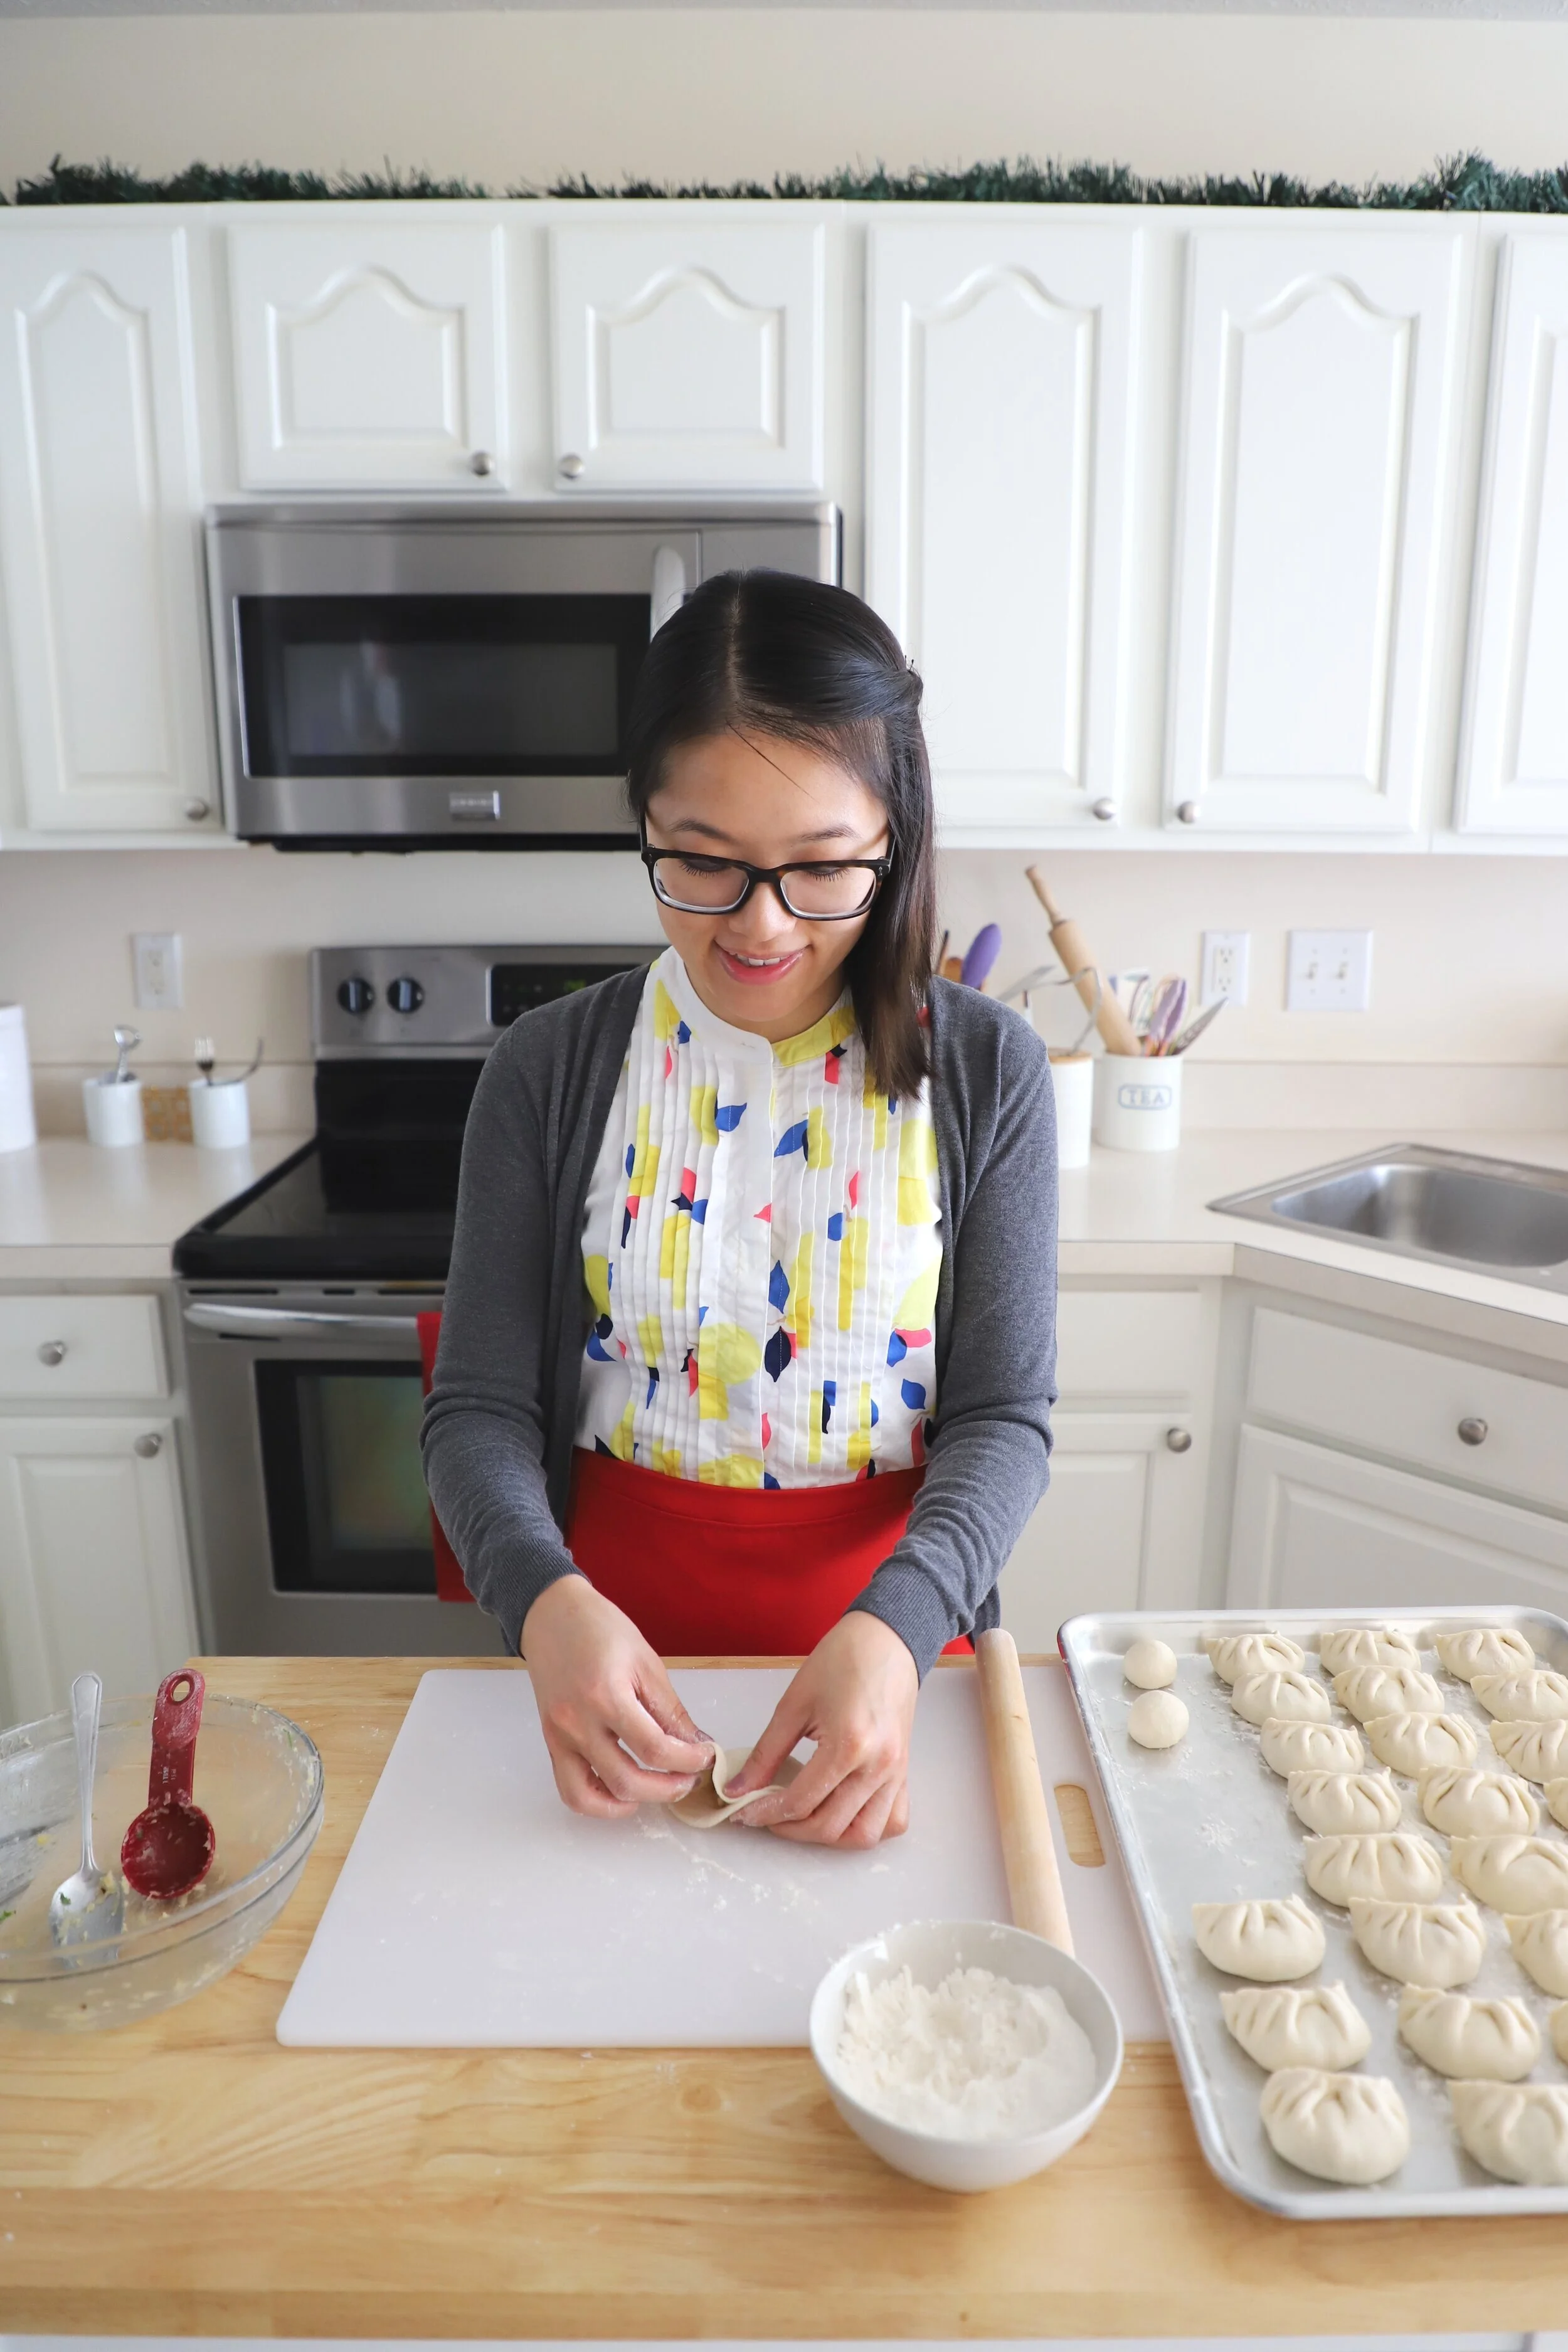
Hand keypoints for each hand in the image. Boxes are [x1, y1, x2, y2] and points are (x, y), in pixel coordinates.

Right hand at [521, 1574, 712, 1818]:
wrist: (552, 1615)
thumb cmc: (600, 1629)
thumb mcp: (646, 1662)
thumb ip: (669, 1709)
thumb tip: (695, 1744)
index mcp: (606, 1696)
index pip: (654, 1749)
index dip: (688, 1761)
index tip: (706, 1757)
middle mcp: (577, 1723)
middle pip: (626, 1781)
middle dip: (668, 1788)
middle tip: (690, 1778)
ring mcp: (559, 1737)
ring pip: (592, 1797)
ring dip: (632, 1802)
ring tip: (657, 1788)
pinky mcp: (551, 1742)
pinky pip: (569, 1788)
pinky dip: (597, 1801)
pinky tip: (622, 1791)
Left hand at [722, 1612, 918, 1847]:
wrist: (887, 1640)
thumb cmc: (842, 1661)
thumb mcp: (794, 1704)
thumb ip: (765, 1754)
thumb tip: (738, 1790)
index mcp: (849, 1745)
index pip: (801, 1801)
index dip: (766, 1813)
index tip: (744, 1813)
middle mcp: (878, 1767)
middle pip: (830, 1826)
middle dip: (791, 1829)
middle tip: (766, 1816)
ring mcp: (896, 1773)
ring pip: (864, 1835)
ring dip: (829, 1836)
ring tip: (801, 1819)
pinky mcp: (904, 1772)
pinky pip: (892, 1821)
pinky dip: (865, 1828)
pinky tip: (841, 1814)